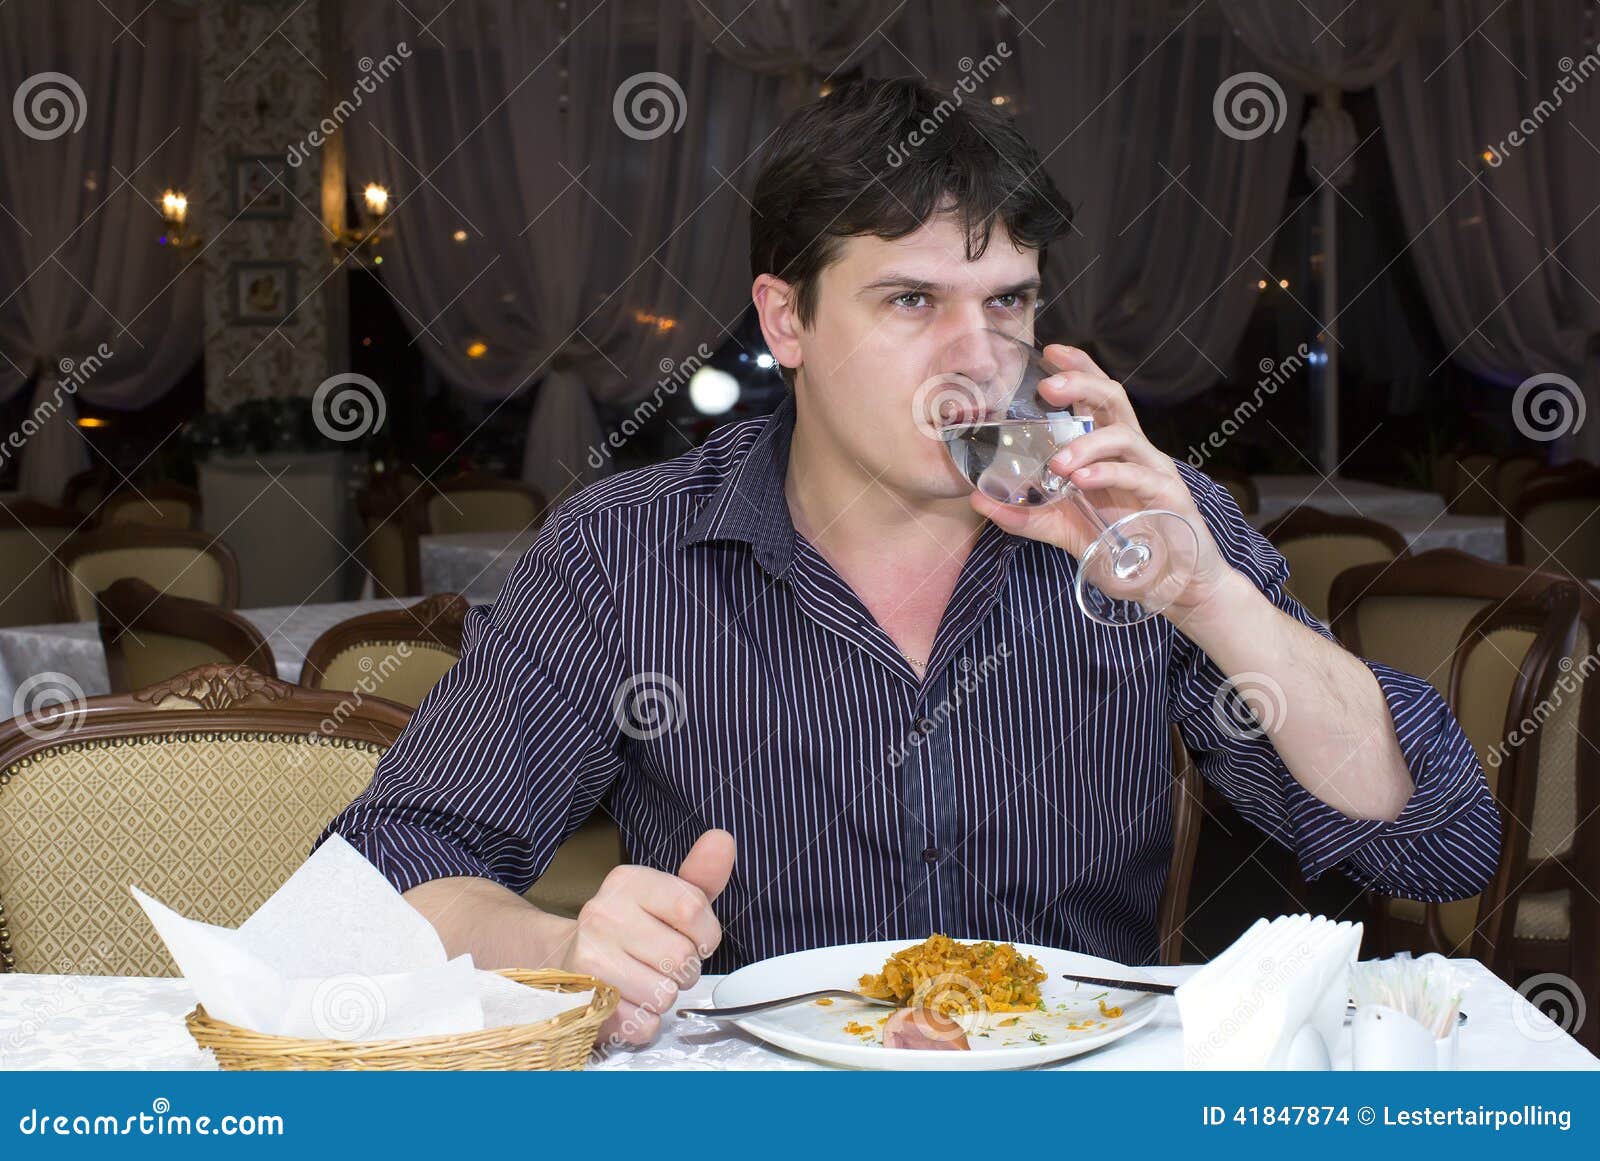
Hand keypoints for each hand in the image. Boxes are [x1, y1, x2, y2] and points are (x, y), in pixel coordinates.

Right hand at [564, 828, 734, 1046]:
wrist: (568, 960)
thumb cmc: (632, 929)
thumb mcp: (667, 896)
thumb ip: (700, 876)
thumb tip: (722, 839)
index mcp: (626, 882)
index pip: (692, 907)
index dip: (706, 934)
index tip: (695, 937)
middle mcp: (602, 915)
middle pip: (683, 958)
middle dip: (684, 970)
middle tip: (660, 962)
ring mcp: (589, 959)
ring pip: (665, 995)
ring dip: (664, 996)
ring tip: (642, 980)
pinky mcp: (584, 1002)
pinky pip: (643, 1025)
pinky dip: (645, 1022)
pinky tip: (628, 1003)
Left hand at [967, 343, 1233, 614]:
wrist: (1175, 586)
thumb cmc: (1124, 548)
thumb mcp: (1066, 531)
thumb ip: (1027, 515)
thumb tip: (979, 500)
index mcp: (1112, 452)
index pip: (1097, 398)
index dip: (1079, 369)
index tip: (1050, 351)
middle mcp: (1135, 453)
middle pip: (1113, 400)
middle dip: (1081, 385)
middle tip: (1048, 387)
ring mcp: (1154, 473)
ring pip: (1125, 436)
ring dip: (1088, 443)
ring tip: (1059, 462)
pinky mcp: (1169, 500)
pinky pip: (1140, 476)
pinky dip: (1110, 474)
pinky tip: (1084, 481)